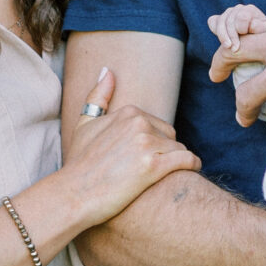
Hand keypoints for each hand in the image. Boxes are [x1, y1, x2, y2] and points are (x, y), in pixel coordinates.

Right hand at [62, 68, 199, 220]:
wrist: (73, 194)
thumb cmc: (79, 163)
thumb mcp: (84, 124)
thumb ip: (98, 96)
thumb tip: (108, 71)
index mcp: (127, 112)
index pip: (157, 124)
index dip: (155, 143)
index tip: (146, 158)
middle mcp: (138, 123)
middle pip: (170, 136)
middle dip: (166, 152)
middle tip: (154, 170)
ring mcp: (146, 144)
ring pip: (179, 149)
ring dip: (177, 162)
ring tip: (167, 177)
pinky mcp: (153, 166)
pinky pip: (186, 160)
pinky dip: (192, 165)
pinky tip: (191, 170)